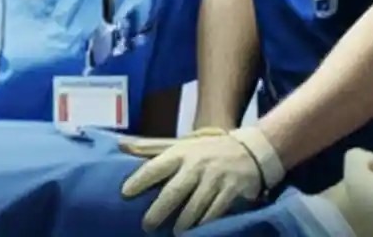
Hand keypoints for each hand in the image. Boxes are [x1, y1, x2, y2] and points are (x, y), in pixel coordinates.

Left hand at [120, 130, 270, 234]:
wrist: (251, 151)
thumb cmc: (207, 150)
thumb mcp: (181, 144)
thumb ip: (152, 147)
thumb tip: (121, 146)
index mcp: (180, 152)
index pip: (155, 166)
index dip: (139, 180)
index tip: (125, 193)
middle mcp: (197, 165)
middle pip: (173, 191)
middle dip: (158, 211)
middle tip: (146, 226)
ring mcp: (215, 178)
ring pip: (195, 206)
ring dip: (183, 222)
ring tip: (173, 233)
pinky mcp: (231, 191)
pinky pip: (215, 212)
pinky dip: (204, 223)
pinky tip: (196, 232)